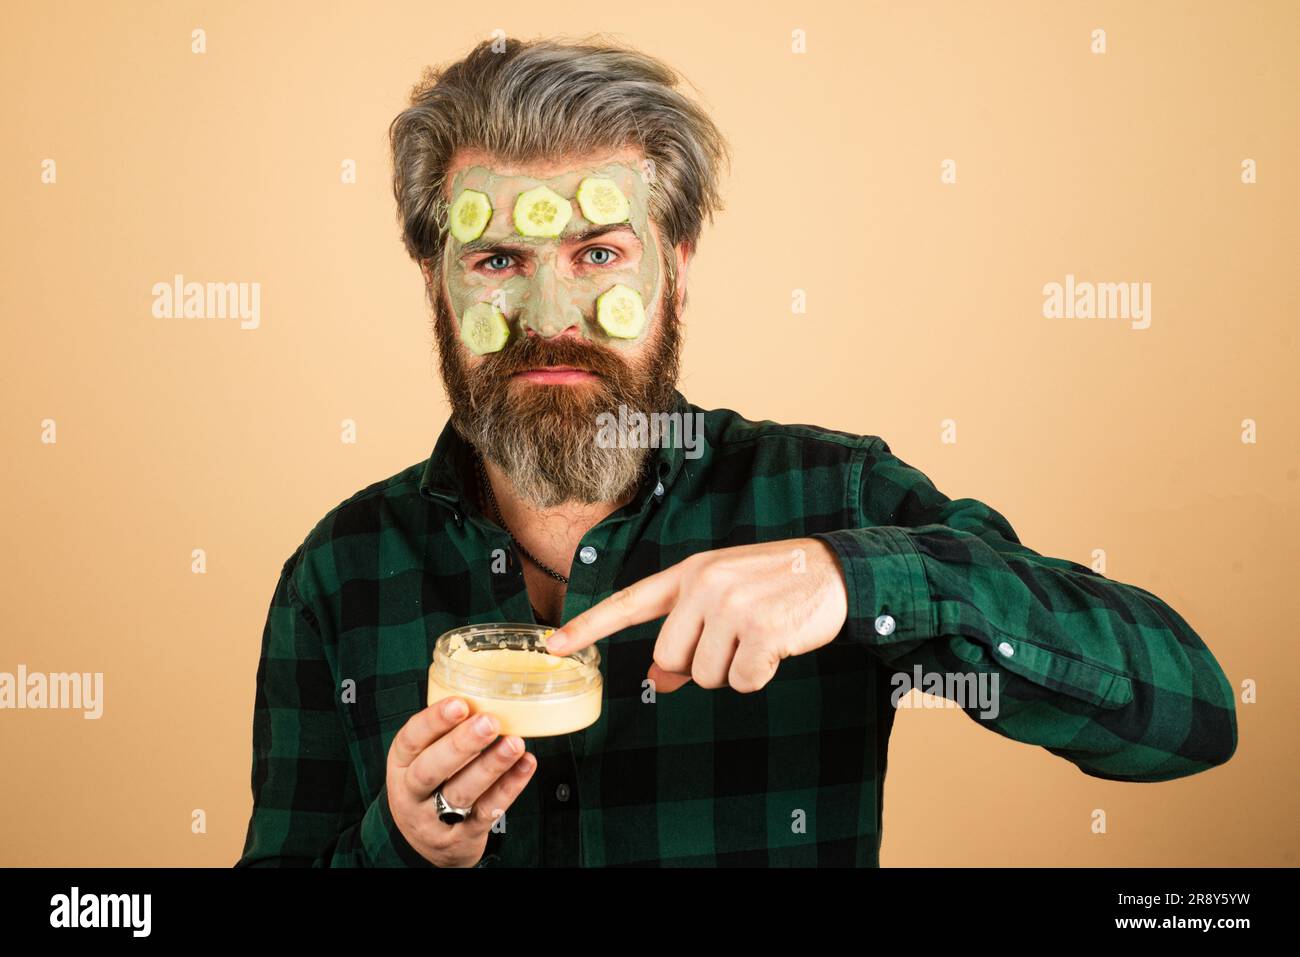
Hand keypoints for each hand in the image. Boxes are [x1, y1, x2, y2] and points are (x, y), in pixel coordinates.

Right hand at [386, 697, 536, 865]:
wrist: (425, 843)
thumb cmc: (431, 783)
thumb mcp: (422, 757)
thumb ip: (445, 732)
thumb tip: (489, 689)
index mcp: (401, 763)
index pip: (411, 740)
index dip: (434, 721)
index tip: (460, 703)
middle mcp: (411, 792)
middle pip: (431, 770)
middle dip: (461, 744)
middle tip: (490, 723)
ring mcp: (434, 818)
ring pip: (460, 793)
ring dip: (490, 767)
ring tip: (515, 744)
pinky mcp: (460, 837)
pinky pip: (485, 812)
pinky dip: (508, 788)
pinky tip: (525, 765)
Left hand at [546, 538, 848, 693]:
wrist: (835, 570)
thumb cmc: (774, 587)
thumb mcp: (725, 600)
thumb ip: (687, 636)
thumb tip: (657, 680)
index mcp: (689, 573)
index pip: (629, 602)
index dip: (590, 626)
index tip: (553, 644)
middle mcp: (704, 585)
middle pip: (670, 659)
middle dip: (701, 665)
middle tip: (737, 639)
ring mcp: (732, 606)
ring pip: (705, 676)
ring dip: (734, 671)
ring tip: (760, 637)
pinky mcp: (761, 630)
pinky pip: (742, 682)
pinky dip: (761, 676)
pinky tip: (778, 645)